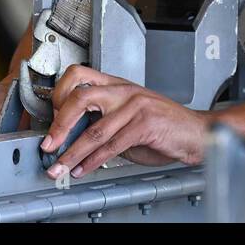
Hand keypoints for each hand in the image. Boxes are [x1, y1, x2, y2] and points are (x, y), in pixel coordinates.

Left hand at [40, 64, 207, 179]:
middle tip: (48, 145)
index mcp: (117, 84)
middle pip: (80, 96)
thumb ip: (102, 122)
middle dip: (59, 125)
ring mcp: (136, 105)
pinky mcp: (146, 124)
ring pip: (94, 129)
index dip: (59, 95)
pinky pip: (112, 145)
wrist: (196, 132)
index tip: (50, 120)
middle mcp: (124, 90)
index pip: (78, 75)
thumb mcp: (128, 118)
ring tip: (60, 166)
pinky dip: (94, 161)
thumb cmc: (163, 126)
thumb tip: (71, 137)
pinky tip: (84, 169)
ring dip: (72, 153)